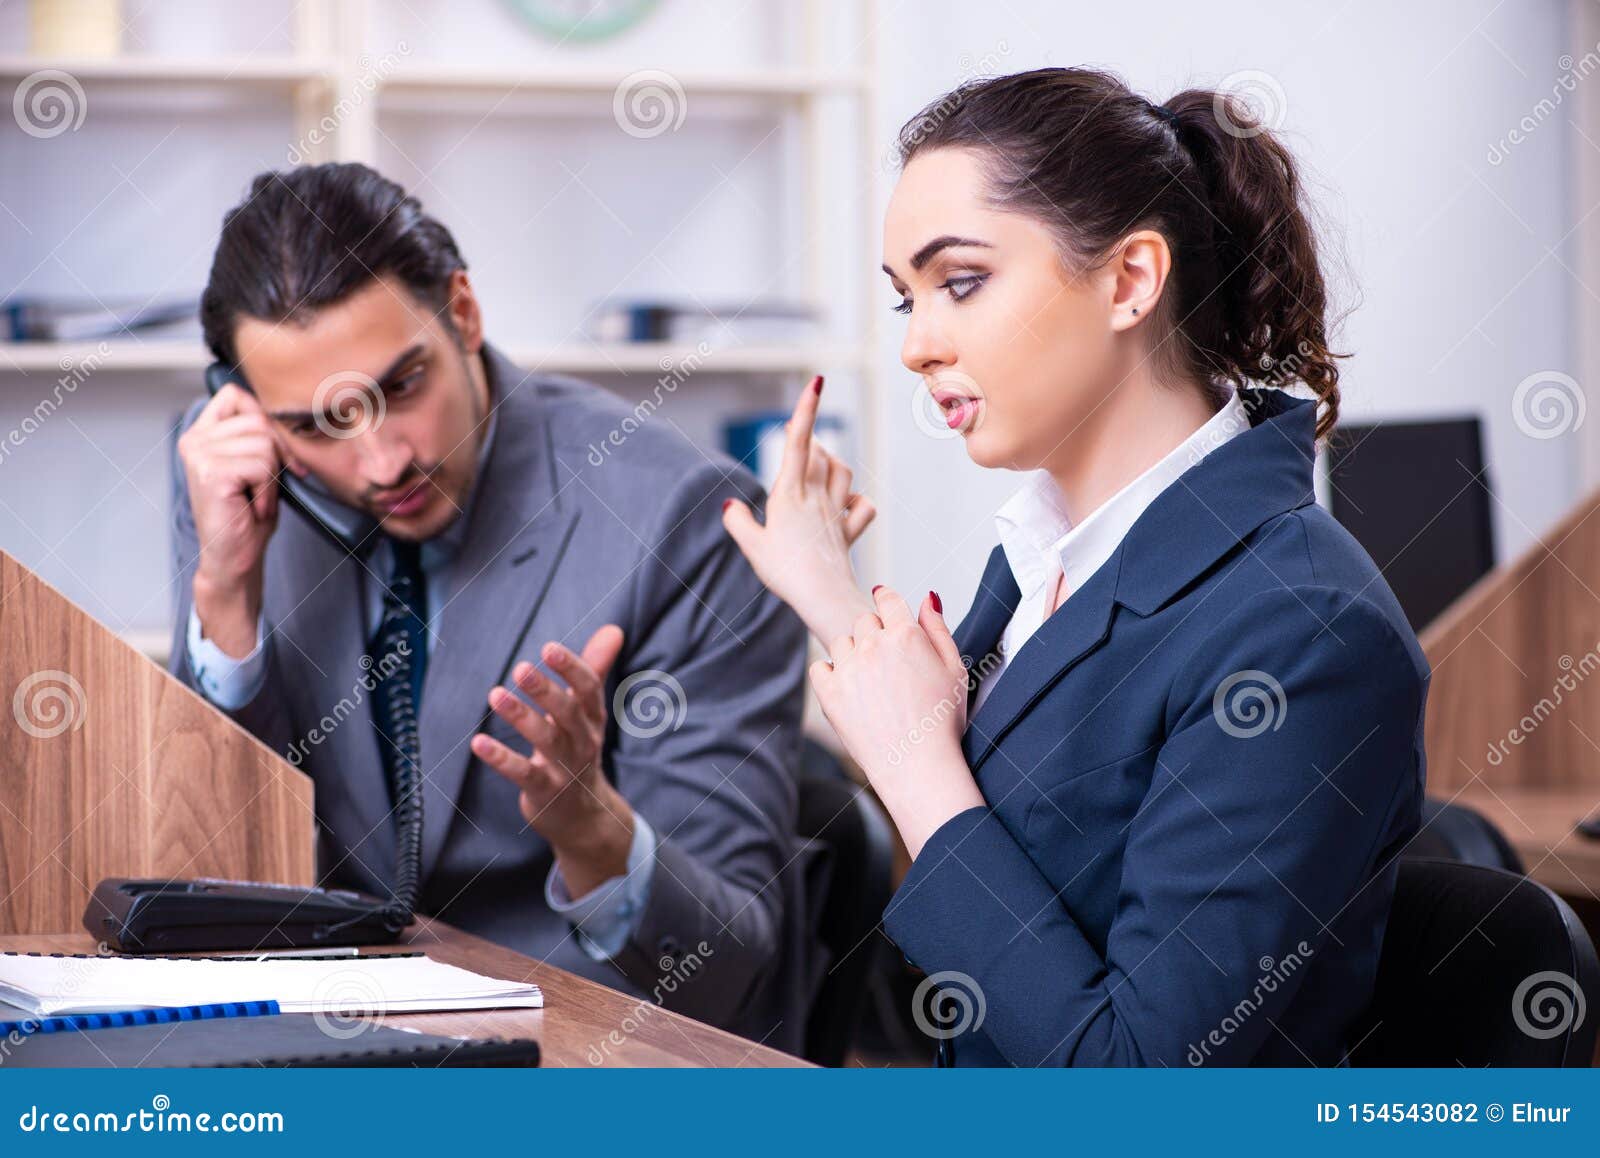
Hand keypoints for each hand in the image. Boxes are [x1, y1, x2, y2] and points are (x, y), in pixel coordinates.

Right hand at [177, 383, 301, 657]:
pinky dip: (268, 490)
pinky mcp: (210, 473)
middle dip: (278, 454)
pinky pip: (261, 466)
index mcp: (202, 433)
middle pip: (258, 420)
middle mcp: (194, 440)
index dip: (264, 418)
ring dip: (272, 477)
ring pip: (263, 443)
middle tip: (269, 486)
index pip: (235, 395)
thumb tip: (287, 409)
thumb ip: (259, 435)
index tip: (275, 452)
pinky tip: (253, 507)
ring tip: (256, 498)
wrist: (235, 557)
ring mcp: (198, 455)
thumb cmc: (248, 514)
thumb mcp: (258, 465)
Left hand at [471, 624, 634, 898]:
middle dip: (545, 691)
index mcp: (592, 718)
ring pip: (546, 741)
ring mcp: (565, 768)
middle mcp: (583, 741)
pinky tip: (478, 742)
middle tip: (520, 668)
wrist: (584, 815)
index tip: (549, 648)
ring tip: (495, 695)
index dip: (572, 668)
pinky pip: (523, 773)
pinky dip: (501, 759)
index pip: (589, 689)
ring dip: (521, 717)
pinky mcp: (544, 791)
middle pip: (568, 713)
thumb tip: (613, 629)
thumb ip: (595, 669)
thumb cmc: (579, 749)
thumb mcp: (589, 711)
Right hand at [723, 375, 877, 646]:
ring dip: (832, 463)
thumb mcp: (752, 547)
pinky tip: (846, 505)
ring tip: (820, 463)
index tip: (817, 382)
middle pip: (820, 454)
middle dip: (810, 440)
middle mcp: (816, 497)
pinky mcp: (848, 533)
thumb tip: (730, 505)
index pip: (798, 442)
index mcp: (789, 494)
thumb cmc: (785, 571)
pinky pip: (861, 508)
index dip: (806, 410)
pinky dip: (856, 502)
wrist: (823, 596)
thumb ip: (738, 522)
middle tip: (797, 436)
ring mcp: (835, 514)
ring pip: (842, 472)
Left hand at [810, 586, 984, 857]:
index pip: (887, 599)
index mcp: (906, 635)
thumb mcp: (955, 669)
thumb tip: (927, 597)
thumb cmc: (941, 722)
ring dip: (853, 654)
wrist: (917, 766)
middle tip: (888, 665)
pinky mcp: (829, 692)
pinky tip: (849, 691)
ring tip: (872, 684)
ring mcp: (849, 668)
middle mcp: (874, 645)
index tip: (886, 610)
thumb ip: (938, 628)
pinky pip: (820, 667)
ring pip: (841, 643)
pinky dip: (831, 675)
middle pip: (864, 621)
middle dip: (874, 635)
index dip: (887, 602)